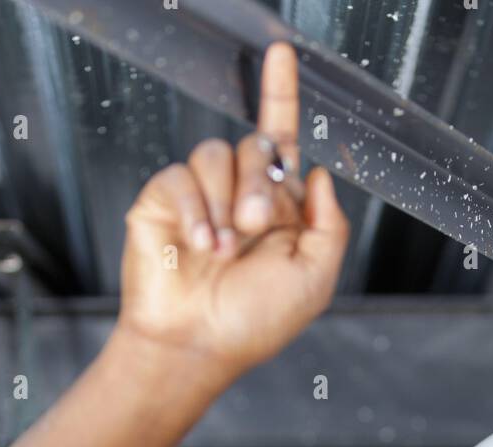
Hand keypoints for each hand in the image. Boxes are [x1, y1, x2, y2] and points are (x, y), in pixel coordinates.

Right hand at [114, 40, 349, 385]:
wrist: (196, 346)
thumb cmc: (252, 324)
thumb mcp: (314, 279)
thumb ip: (329, 226)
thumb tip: (317, 173)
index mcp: (279, 213)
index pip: (282, 143)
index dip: (282, 96)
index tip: (283, 55)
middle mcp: (240, 199)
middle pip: (255, 146)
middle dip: (258, 181)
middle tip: (253, 226)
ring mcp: (201, 198)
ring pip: (216, 154)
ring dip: (225, 203)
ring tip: (222, 249)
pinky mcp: (163, 202)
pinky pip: (180, 176)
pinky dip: (195, 209)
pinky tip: (199, 243)